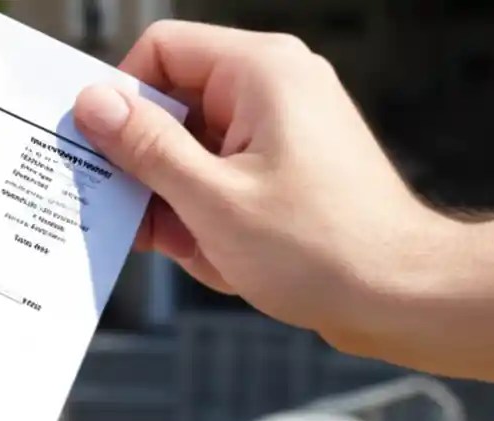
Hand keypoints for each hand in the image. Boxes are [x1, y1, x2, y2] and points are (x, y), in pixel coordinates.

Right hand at [73, 21, 493, 379]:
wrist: (400, 295)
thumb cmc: (319, 248)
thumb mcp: (209, 199)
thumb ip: (145, 146)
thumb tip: (93, 103)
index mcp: (259, 72)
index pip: (161, 51)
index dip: (123, 99)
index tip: (102, 152)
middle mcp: (273, 86)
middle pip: (173, 102)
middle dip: (148, 164)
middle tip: (142, 215)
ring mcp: (282, 125)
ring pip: (191, 146)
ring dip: (176, 199)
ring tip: (197, 245)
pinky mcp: (285, 163)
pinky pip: (219, 173)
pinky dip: (204, 212)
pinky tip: (216, 252)